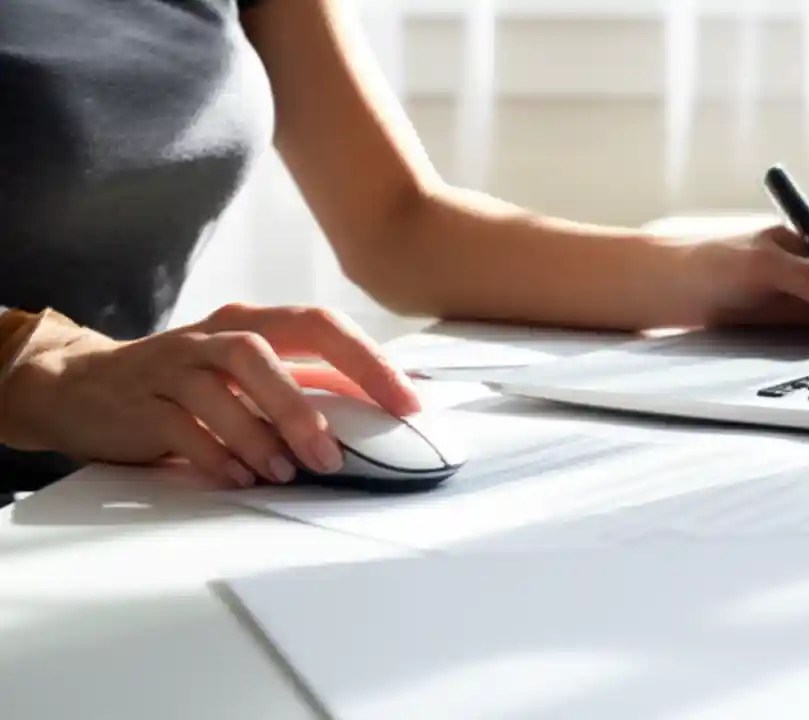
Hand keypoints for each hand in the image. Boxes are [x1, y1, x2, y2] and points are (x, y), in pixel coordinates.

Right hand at [0, 303, 419, 486]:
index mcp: (253, 322)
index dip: (368, 361)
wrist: (82, 386)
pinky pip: (178, 426)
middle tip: (335, 454)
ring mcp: (172, 365)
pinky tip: (239, 478)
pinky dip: (214, 455)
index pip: (321, 326)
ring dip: (259, 433)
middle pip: (261, 351)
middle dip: (304, 404)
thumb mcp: (250, 376)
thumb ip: (307, 383)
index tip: (408, 404)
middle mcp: (213, 336)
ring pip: (220, 387)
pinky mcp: (138, 402)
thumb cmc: (190, 384)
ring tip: (286, 473)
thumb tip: (381, 408)